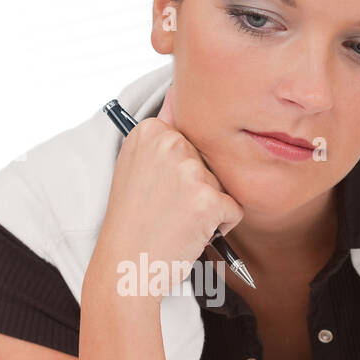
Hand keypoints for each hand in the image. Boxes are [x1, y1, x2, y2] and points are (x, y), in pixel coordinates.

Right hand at [92, 83, 242, 293]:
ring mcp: (190, 170)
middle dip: (197, 188)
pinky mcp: (209, 199)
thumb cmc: (132, 224)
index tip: (156, 190)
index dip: (179, 171)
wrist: (125, 267)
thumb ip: (160, 137)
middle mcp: (169, 143)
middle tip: (164, 210)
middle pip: (210, 161)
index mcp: (150, 130)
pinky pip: (234, 210)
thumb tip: (178, 92)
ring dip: (207, 208)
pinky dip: (219, 227)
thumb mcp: (135, 168)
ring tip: (174, 222)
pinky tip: (189, 233)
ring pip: (222, 185)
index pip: (191, 137)